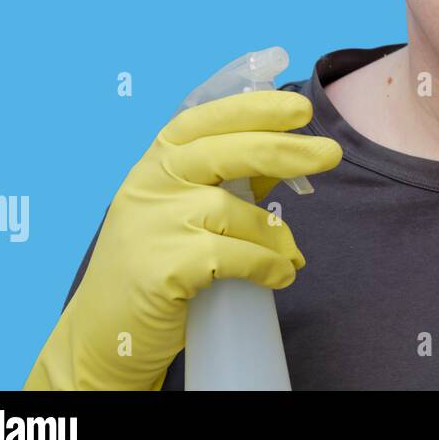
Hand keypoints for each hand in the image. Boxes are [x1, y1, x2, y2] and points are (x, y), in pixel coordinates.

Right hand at [23, 90, 341, 389]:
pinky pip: (236, 257)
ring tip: (291, 256)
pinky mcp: (164, 267)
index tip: (300, 108)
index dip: (255, 108)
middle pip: (226, 153)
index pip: (205, 119)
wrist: (107, 331)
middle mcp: (151, 184)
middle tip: (331, 153)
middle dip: (285, 149)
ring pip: (237, 213)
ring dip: (278, 236)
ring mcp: (155, 225)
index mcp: (157, 161)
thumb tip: (292, 157)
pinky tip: (280, 276)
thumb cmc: (159, 259)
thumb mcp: (184, 208)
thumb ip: (231, 179)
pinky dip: (268, 266)